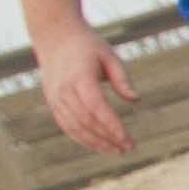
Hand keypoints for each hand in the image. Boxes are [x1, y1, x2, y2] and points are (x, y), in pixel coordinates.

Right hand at [32, 21, 137, 155]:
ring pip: (74, 127)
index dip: (112, 126)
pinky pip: (66, 125)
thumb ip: (122, 79)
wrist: (56, 38)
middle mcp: (64, 90)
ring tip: (116, 151)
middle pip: (86, 121)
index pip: (96, 108)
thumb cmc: (88, 46)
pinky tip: (98, 145)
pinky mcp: (53, 102)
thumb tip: (136, 100)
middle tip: (128, 148)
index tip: (127, 139)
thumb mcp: (109, 56)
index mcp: (79, 78)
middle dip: (107, 138)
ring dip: (95, 142)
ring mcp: (55, 98)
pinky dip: (81, 138)